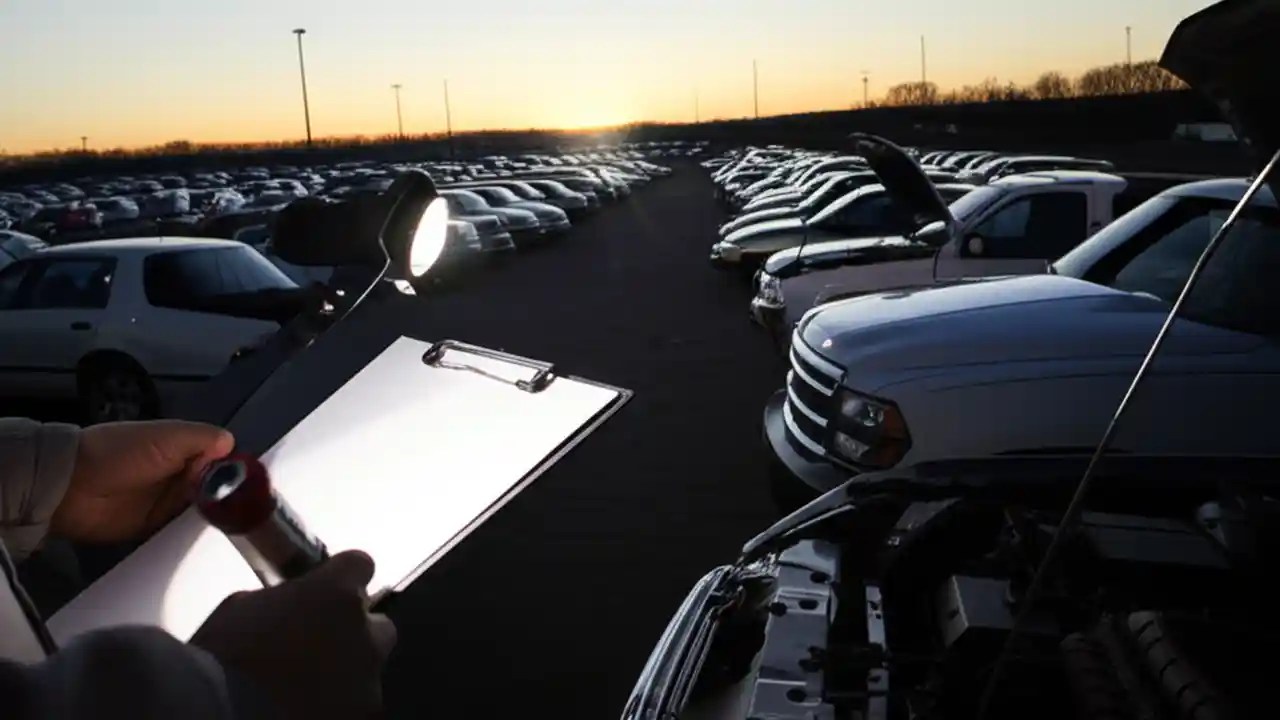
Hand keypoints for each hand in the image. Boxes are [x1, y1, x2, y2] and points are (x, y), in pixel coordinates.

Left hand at [52, 420, 234, 542]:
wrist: (71, 486)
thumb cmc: (120, 453)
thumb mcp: (165, 436)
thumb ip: (201, 438)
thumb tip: (232, 443)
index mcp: (182, 449)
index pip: (221, 460)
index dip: (237, 472)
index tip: (254, 488)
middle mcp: (178, 476)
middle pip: (216, 489)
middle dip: (230, 500)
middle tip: (248, 515)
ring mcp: (166, 504)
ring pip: (203, 512)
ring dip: (215, 519)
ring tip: (238, 531)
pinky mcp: (154, 529)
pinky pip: (181, 533)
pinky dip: (194, 537)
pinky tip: (213, 544)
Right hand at [191, 551, 396, 718]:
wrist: (221, 713)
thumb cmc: (222, 655)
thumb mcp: (243, 607)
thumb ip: (283, 599)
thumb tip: (293, 604)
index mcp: (336, 592)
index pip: (360, 565)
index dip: (342, 578)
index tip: (325, 591)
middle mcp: (365, 631)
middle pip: (377, 625)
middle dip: (353, 633)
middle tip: (316, 648)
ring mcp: (369, 678)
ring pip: (369, 669)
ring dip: (346, 672)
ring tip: (308, 686)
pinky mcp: (365, 714)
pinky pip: (358, 704)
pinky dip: (339, 705)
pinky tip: (306, 708)